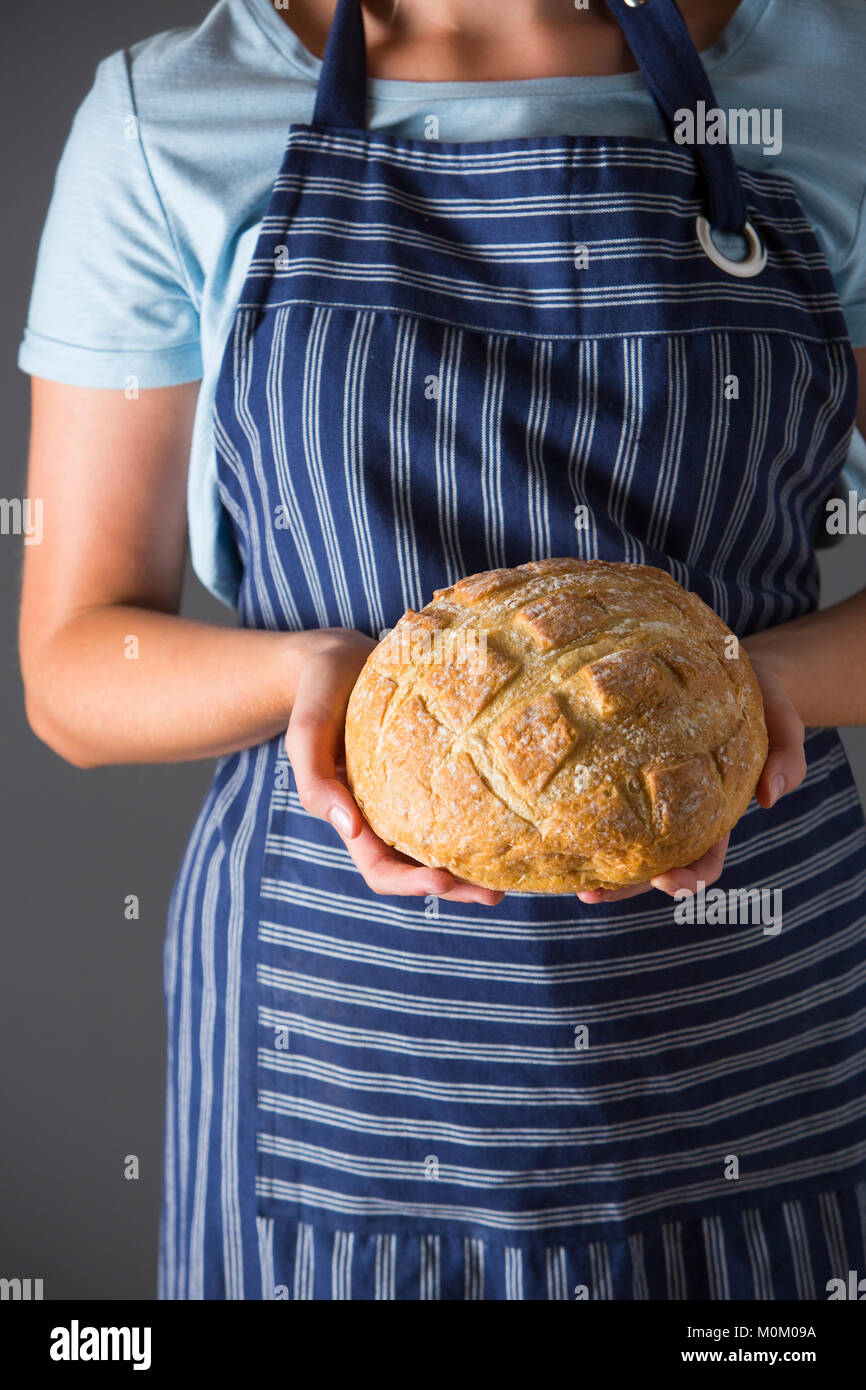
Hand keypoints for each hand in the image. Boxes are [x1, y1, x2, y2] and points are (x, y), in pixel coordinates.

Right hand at [285, 629, 503, 904]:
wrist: (336, 660)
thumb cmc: (317, 695)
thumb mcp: (307, 732)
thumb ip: (316, 781)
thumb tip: (351, 829)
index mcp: (354, 816)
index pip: (381, 867)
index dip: (410, 882)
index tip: (443, 880)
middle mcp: (385, 815)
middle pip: (419, 869)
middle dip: (455, 887)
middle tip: (494, 894)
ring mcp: (410, 797)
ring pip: (443, 845)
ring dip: (473, 867)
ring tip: (510, 874)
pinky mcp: (431, 771)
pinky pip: (456, 806)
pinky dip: (478, 823)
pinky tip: (507, 822)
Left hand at [576, 645, 806, 904]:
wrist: (731, 667)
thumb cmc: (760, 695)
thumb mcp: (783, 718)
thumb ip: (787, 755)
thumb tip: (772, 797)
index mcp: (717, 812)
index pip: (706, 860)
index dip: (688, 877)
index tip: (667, 881)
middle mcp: (679, 813)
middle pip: (653, 865)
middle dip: (626, 887)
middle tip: (594, 894)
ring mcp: (650, 795)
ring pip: (623, 843)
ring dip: (598, 866)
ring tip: (570, 879)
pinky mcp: (625, 768)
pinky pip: (606, 802)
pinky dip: (586, 819)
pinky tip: (556, 824)